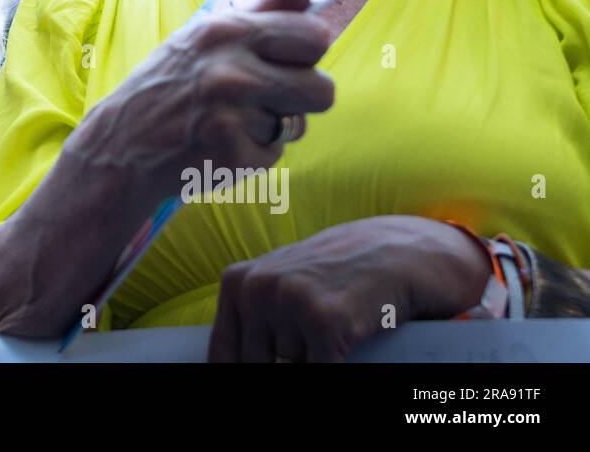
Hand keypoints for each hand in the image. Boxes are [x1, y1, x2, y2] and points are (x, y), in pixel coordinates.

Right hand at [68, 0, 334, 193]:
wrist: (117, 145)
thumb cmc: (168, 83)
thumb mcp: (208, 35)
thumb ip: (267, 5)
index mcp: (226, 31)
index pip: (314, 36)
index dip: (306, 53)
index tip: (283, 59)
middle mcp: (230, 69)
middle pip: (322, 90)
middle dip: (302, 99)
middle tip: (264, 97)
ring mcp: (230, 114)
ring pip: (296, 126)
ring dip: (270, 127)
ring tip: (227, 120)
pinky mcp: (230, 154)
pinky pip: (274, 156)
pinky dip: (251, 155)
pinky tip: (216, 145)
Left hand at [208, 215, 493, 361]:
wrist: (401, 251)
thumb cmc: (341, 275)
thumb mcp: (283, 286)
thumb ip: (254, 320)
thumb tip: (232, 363)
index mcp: (237, 282)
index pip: (223, 355)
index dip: (236, 371)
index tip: (260, 374)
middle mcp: (256, 288)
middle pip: (256, 365)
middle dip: (285, 364)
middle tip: (316, 338)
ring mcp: (289, 301)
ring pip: (291, 367)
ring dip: (315, 357)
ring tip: (339, 328)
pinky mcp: (323, 319)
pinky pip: (319, 371)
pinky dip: (333, 367)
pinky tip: (348, 351)